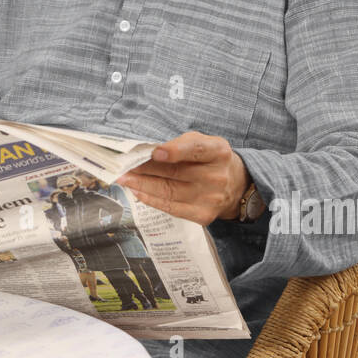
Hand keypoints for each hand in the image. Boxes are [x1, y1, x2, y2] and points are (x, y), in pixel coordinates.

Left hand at [115, 131, 246, 225]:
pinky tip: (138, 192)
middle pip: (176, 172)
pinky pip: (171, 208)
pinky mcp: (203, 215)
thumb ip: (178, 145)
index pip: (196, 149)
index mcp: (218, 152)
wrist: (235, 186)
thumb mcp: (201, 143)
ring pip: (169, 191)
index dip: (174, 150)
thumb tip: (145, 153)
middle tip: (122, 165)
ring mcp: (211, 198)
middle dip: (144, 168)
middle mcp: (216, 176)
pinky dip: (151, 199)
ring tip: (123, 178)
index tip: (154, 152)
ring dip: (141, 185)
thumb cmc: (209, 159)